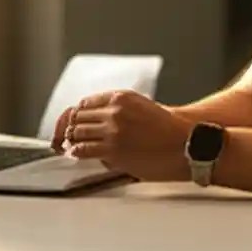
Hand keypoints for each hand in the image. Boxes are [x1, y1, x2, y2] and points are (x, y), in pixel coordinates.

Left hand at [51, 90, 193, 181]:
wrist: (187, 145)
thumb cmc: (170, 130)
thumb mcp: (143, 108)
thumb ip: (120, 111)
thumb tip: (99, 124)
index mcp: (122, 97)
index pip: (86, 103)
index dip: (76, 115)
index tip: (72, 122)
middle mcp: (114, 110)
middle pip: (78, 117)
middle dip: (70, 127)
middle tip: (63, 136)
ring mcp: (112, 130)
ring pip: (78, 132)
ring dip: (72, 139)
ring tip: (67, 146)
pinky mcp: (112, 149)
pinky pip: (83, 149)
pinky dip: (75, 151)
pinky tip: (74, 154)